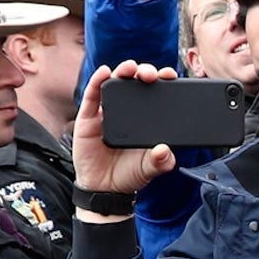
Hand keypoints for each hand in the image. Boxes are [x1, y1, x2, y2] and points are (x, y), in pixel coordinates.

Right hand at [73, 64, 182, 197]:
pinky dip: (97, 81)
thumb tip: (166, 151)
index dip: (163, 81)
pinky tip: (105, 72)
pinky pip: (92, 95)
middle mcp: (126, 110)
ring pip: (114, 83)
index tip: (171, 75)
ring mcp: (106, 111)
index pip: (155, 92)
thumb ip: (160, 162)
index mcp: (145, 118)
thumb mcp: (149, 169)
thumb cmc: (127, 174)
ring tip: (130, 68)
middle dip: (144, 72)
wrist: (103, 189)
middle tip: (151, 75)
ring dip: (123, 71)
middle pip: (136, 82)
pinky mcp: (88, 117)